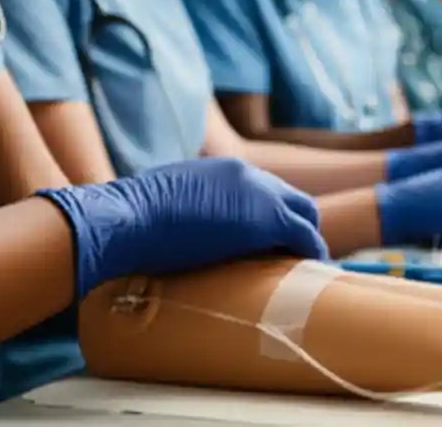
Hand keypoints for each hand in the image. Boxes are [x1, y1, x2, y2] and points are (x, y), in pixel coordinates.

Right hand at [37, 158, 328, 296]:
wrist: (129, 217)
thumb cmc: (130, 220)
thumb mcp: (159, 205)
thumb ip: (177, 210)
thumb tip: (166, 230)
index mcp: (220, 170)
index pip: (259, 189)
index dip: (267, 214)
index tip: (267, 241)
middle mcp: (246, 173)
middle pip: (289, 196)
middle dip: (295, 223)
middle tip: (291, 255)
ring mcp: (260, 193)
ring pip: (304, 212)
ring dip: (306, 238)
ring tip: (303, 267)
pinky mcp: (270, 219)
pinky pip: (306, 237)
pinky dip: (312, 252)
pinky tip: (311, 271)